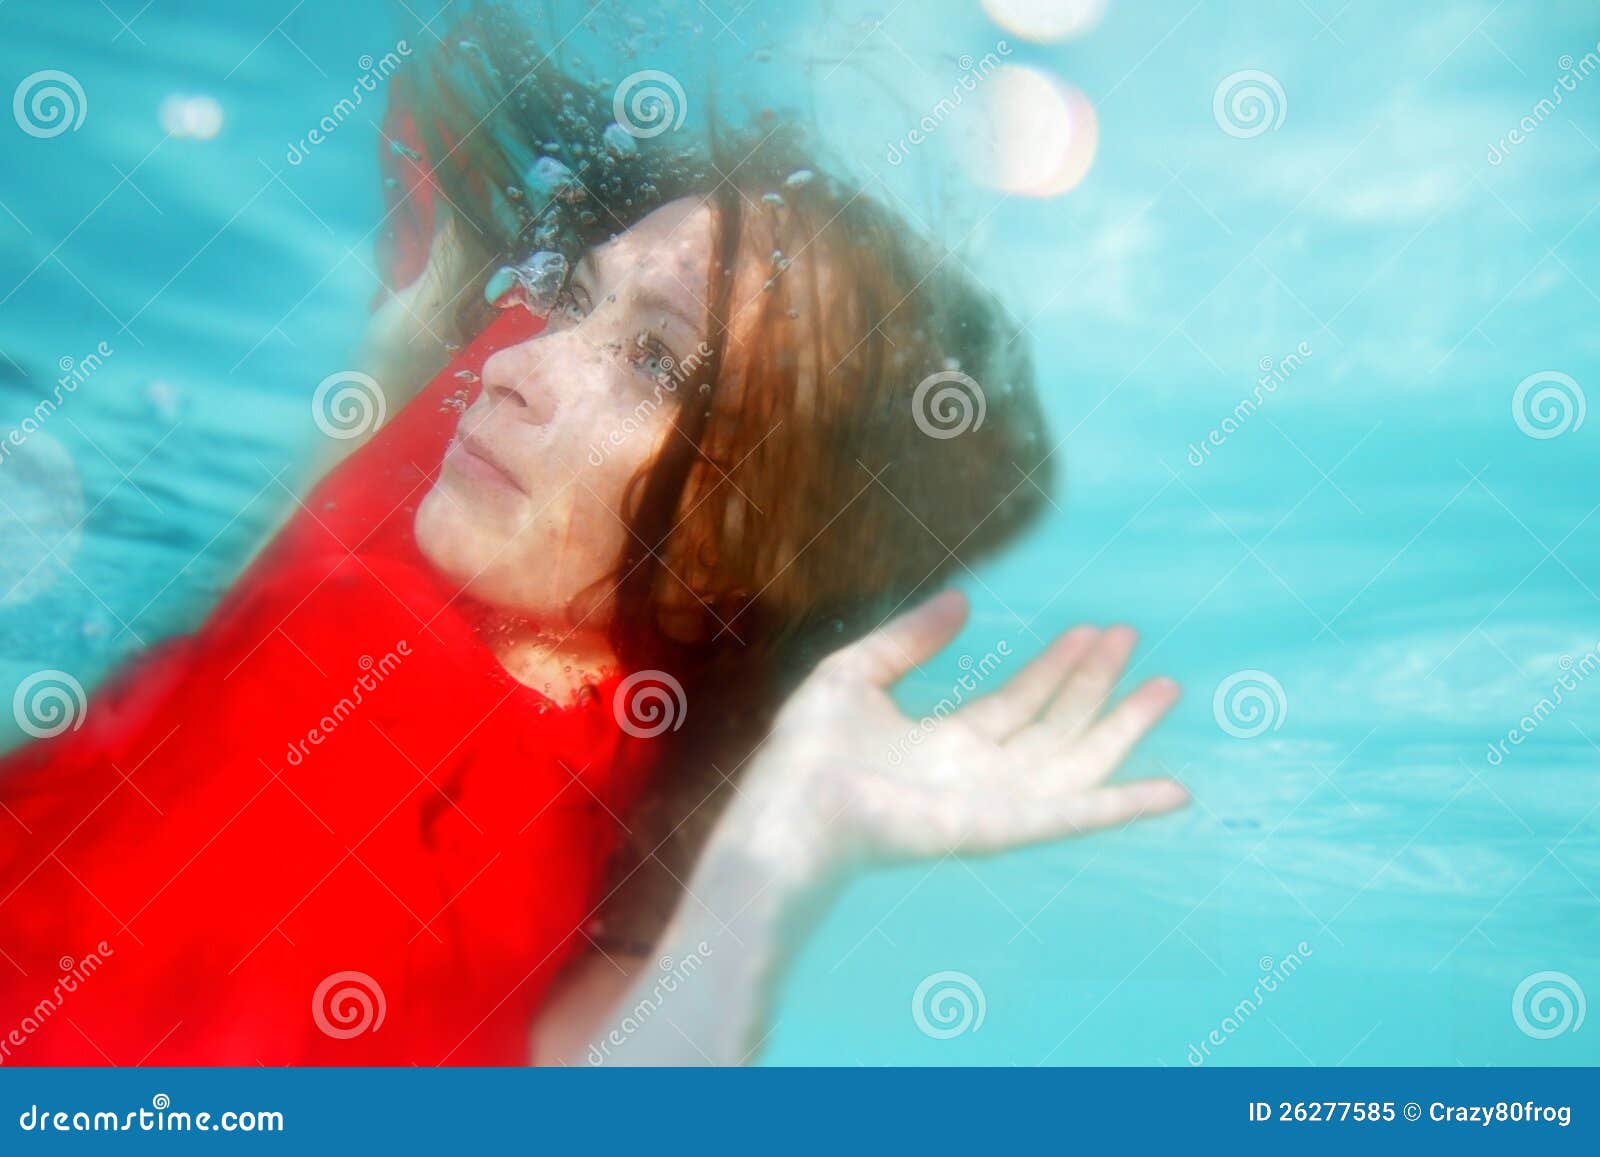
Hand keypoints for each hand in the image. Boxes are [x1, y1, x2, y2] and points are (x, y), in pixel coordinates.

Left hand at [736, 590, 1188, 875]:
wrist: (789, 809)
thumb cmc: (807, 752)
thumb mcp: (858, 672)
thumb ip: (910, 639)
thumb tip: (962, 599)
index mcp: (946, 745)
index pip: (1018, 703)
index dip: (1057, 665)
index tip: (1093, 628)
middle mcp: (979, 777)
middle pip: (1056, 727)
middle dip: (1097, 684)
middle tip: (1135, 638)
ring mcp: (995, 806)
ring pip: (1078, 763)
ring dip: (1123, 728)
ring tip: (1167, 687)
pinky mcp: (1001, 828)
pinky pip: (1075, 816)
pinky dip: (1126, 805)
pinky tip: (1173, 790)